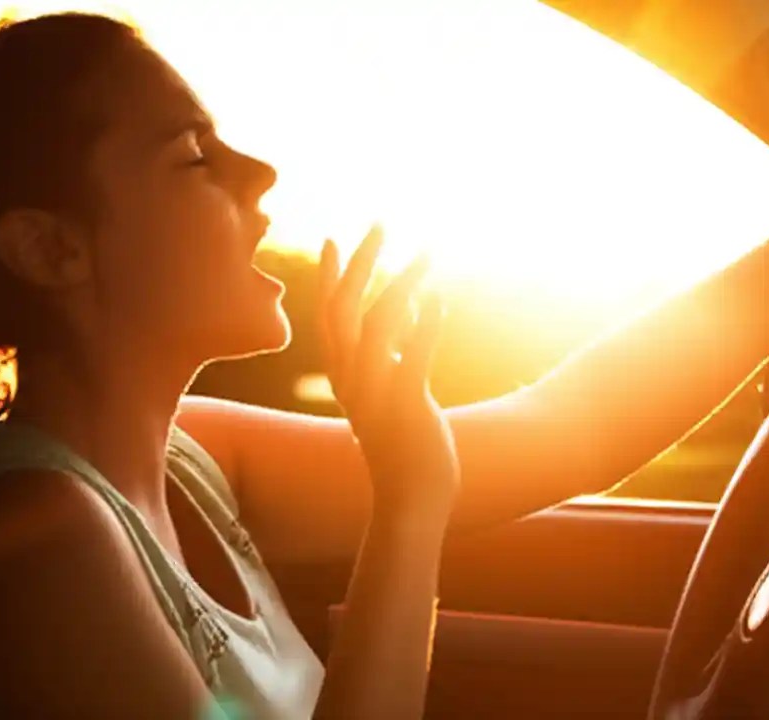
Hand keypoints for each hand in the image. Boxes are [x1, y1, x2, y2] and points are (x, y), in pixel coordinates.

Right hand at [318, 227, 458, 523]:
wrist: (411, 500)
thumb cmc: (404, 445)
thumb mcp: (389, 393)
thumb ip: (389, 358)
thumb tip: (407, 312)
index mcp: (345, 376)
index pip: (328, 316)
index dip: (329, 276)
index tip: (333, 237)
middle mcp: (352, 381)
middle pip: (345, 308)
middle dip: (362, 262)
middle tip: (382, 224)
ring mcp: (376, 394)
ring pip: (379, 326)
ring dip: (402, 284)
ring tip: (427, 255)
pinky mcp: (406, 408)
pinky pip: (411, 360)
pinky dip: (424, 328)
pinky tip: (439, 300)